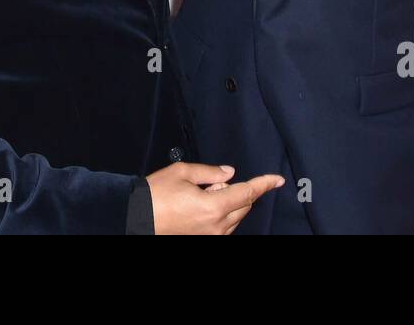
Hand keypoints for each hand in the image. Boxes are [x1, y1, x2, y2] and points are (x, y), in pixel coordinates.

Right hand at [148, 162, 284, 234]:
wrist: (135, 218)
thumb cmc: (156, 193)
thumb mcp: (182, 172)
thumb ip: (210, 172)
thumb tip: (229, 173)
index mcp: (213, 206)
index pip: (247, 193)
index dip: (264, 184)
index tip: (278, 179)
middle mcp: (217, 226)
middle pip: (244, 207)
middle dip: (237, 191)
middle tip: (211, 184)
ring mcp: (211, 237)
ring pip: (235, 218)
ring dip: (228, 204)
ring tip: (200, 195)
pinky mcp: (203, 241)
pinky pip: (224, 227)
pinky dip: (221, 215)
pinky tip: (200, 207)